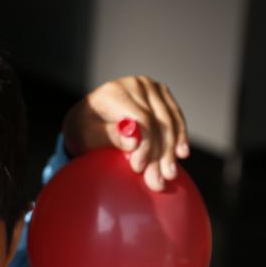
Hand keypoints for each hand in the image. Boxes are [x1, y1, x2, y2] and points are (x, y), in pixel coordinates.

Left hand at [62, 75, 189, 190]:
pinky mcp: (161, 95)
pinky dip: (179, 136)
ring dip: (171, 150)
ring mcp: (151, 88)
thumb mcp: (87, 136)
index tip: (139, 168)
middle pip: (158, 121)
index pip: (141, 119)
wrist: (87, 119)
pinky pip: (176, 117)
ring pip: (170, 121)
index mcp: (114, 92)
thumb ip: (110, 137)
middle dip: (160, 154)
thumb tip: (134, 142)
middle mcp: (135, 84)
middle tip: (157, 181)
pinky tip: (181, 154)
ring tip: (169, 175)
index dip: (145, 145)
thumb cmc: (84, 130)